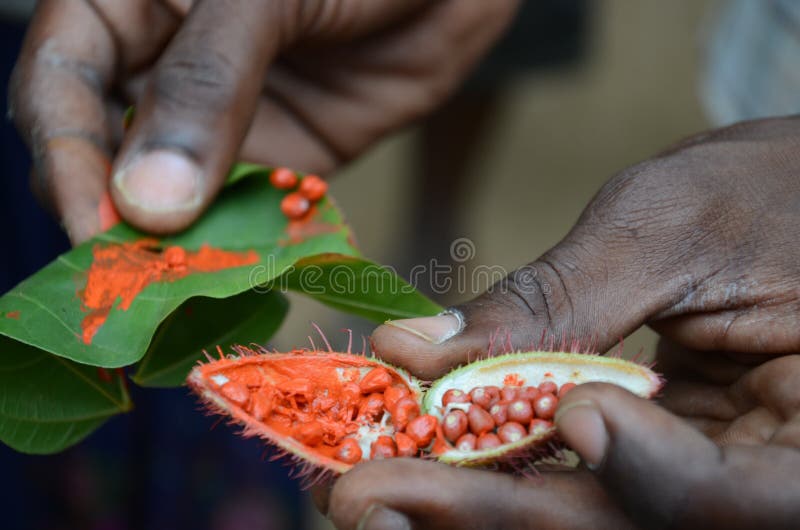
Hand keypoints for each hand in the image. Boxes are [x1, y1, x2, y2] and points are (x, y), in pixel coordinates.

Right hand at [10, 0, 516, 242]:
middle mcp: (160, 71)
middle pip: (102, 157)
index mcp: (126, 7)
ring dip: (175, 251)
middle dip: (113, 222)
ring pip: (170, 200)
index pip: (60, 87)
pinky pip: (241, 216)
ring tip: (184, 298)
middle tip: (134, 287)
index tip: (92, 234)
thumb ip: (207, 82)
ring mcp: (218, 125)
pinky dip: (238, 252)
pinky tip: (242, 280)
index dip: (66, 162)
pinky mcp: (275, 163)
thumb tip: (148, 201)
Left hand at [319, 117, 799, 527]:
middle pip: (620, 525)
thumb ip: (552, 304)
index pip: (726, 498)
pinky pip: (566, 480)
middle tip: (363, 495)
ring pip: (581, 515)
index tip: (566, 413)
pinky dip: (488, 467)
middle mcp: (756, 476)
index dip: (642, 473)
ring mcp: (698, 474)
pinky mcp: (648, 456)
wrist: (791, 191)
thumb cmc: (764, 187)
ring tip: (367, 481)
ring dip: (467, 500)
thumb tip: (414, 350)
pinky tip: (417, 450)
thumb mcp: (666, 230)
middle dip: (486, 512)